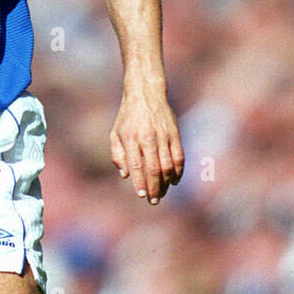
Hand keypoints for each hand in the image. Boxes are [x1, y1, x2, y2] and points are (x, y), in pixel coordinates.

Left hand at [109, 86, 183, 204]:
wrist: (145, 93)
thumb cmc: (127, 116)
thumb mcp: (115, 133)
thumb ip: (117, 155)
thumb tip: (125, 175)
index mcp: (131, 138)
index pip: (135, 166)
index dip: (139, 182)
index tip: (142, 195)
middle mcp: (148, 137)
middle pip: (153, 168)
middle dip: (154, 188)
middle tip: (154, 200)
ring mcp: (163, 135)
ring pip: (168, 165)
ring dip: (166, 182)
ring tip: (163, 193)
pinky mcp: (175, 133)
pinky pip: (179, 156)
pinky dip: (178, 171)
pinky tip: (174, 180)